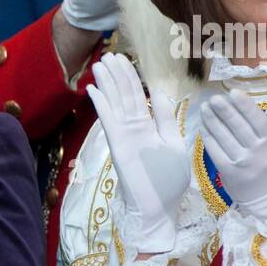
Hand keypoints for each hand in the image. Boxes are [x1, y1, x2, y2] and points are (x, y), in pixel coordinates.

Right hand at [85, 52, 189, 252]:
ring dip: (107, 83)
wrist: (159, 211)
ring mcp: (125, 138)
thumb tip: (159, 94)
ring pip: (116, 104)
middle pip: (125, 96)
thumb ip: (164, 119)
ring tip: (100, 63)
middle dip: (118, 75)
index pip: (139, 97)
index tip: (126, 61)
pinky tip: (92, 90)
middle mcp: (134, 130)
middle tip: (109, 54)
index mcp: (149, 128)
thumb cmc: (168, 182)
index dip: (133, 78)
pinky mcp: (119, 147)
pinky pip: (109, 121)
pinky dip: (101, 105)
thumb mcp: (174, 144)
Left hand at [201, 89, 266, 219]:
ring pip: (224, 137)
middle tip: (214, 97)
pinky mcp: (227, 171)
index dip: (245, 106)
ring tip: (205, 107)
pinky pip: (215, 150)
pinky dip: (208, 136)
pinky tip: (203, 124)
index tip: (234, 92)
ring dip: (212, 120)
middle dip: (224, 110)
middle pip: (238, 127)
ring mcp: (241, 162)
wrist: (266, 196)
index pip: (258, 120)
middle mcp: (257, 152)